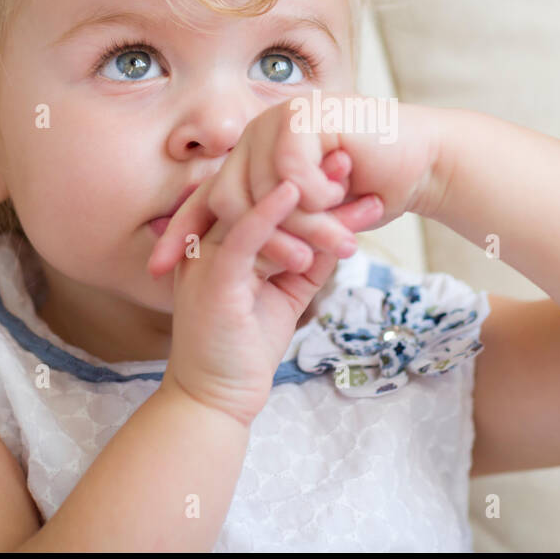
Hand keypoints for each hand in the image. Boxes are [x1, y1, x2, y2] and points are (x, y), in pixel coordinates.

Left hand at [148, 96, 441, 278]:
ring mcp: (276, 120)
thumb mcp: (314, 221)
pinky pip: (289, 176)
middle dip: (266, 244)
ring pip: (258, 194)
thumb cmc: (372, 190)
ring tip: (340, 243)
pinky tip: (344, 194)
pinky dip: (317, 197)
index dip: (180, 235)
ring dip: (302, 228)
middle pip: (226, 202)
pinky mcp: (302, 114)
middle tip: (304, 268)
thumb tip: (232, 263)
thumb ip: (275, 231)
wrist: (422, 161)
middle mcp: (254, 137)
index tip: (161, 275)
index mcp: (250, 159)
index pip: (203, 200)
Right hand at [162, 169, 378, 425]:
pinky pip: (241, 236)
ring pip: (259, 213)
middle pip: (264, 197)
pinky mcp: (212, 277)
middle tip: (353, 160)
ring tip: (349, 182)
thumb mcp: (289, 289)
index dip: (306, 178)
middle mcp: (208, 239)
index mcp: (222, 238)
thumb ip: (310, 255)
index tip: (347, 165)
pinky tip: (295, 191)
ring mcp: (206, 256)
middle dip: (311, 178)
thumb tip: (344, 224)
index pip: (267, 198)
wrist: (219, 398)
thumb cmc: (247, 346)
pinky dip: (267, 212)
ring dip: (308, 196)